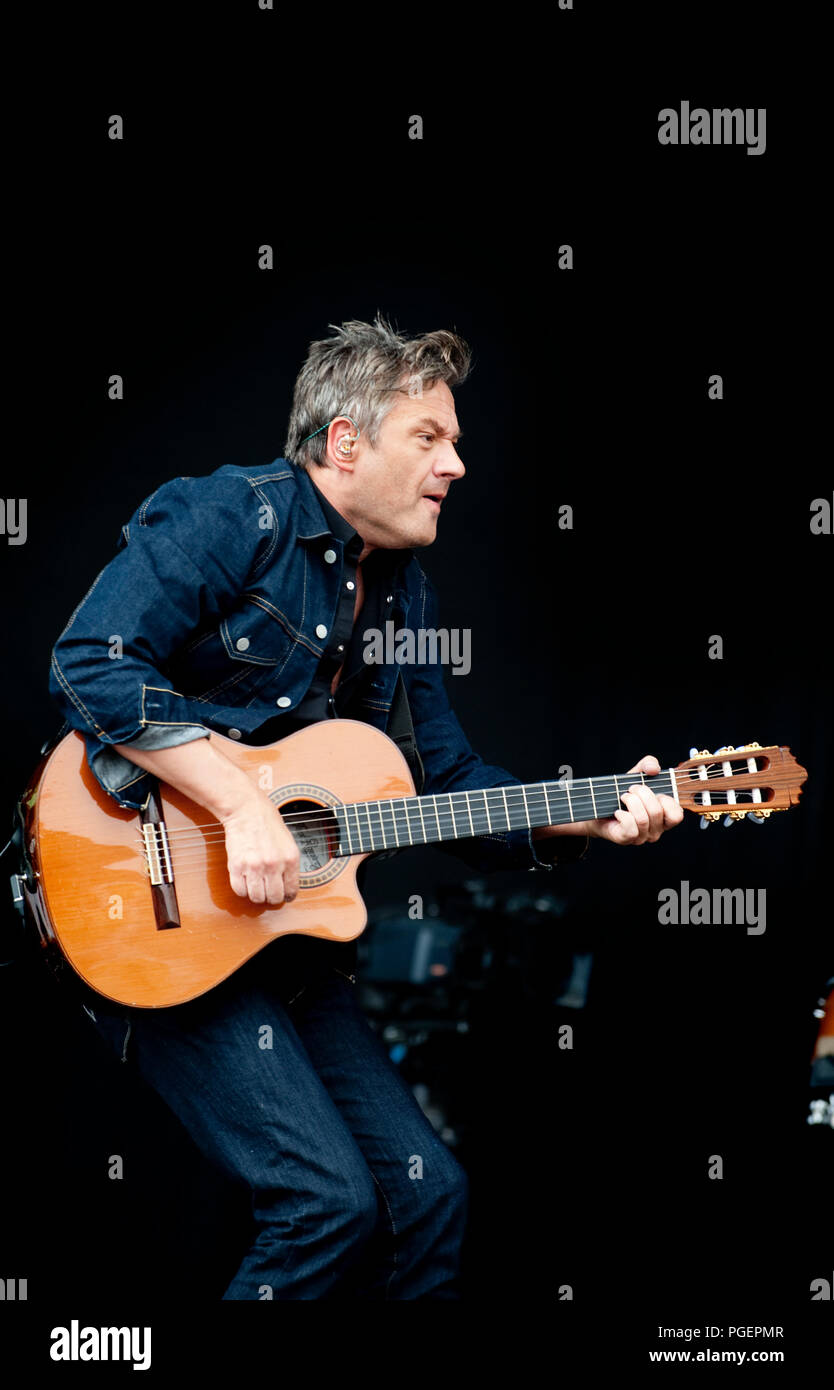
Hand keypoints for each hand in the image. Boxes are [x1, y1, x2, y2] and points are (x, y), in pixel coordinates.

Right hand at [220, 788, 300, 903]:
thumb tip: (288, 886)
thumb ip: (290, 865)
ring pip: (256, 897)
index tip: (284, 896)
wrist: (247, 810)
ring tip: (256, 886)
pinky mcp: (236, 866)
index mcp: (290, 859)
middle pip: (274, 897)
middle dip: (272, 898)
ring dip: (256, 895)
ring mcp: (254, 866)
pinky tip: (245, 881)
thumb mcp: (288, 843)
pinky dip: (242, 890)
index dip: (287, 896)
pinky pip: (240, 890)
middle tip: (268, 892)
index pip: (291, 890)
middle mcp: (274, 864)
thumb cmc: (268, 823)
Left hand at [591, 754, 683, 845]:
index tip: (653, 791)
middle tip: (631, 789)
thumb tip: (654, 769)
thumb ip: (649, 764)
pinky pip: (631, 828)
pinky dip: (623, 815)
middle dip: (641, 794)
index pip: (676, 815)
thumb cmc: (622, 791)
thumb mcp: (637, 774)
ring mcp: (641, 837)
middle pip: (656, 812)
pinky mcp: (626, 839)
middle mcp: (655, 830)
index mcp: (663, 817)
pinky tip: (617, 811)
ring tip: (623, 797)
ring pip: (643, 819)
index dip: (665, 800)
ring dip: (630, 802)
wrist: (598, 805)